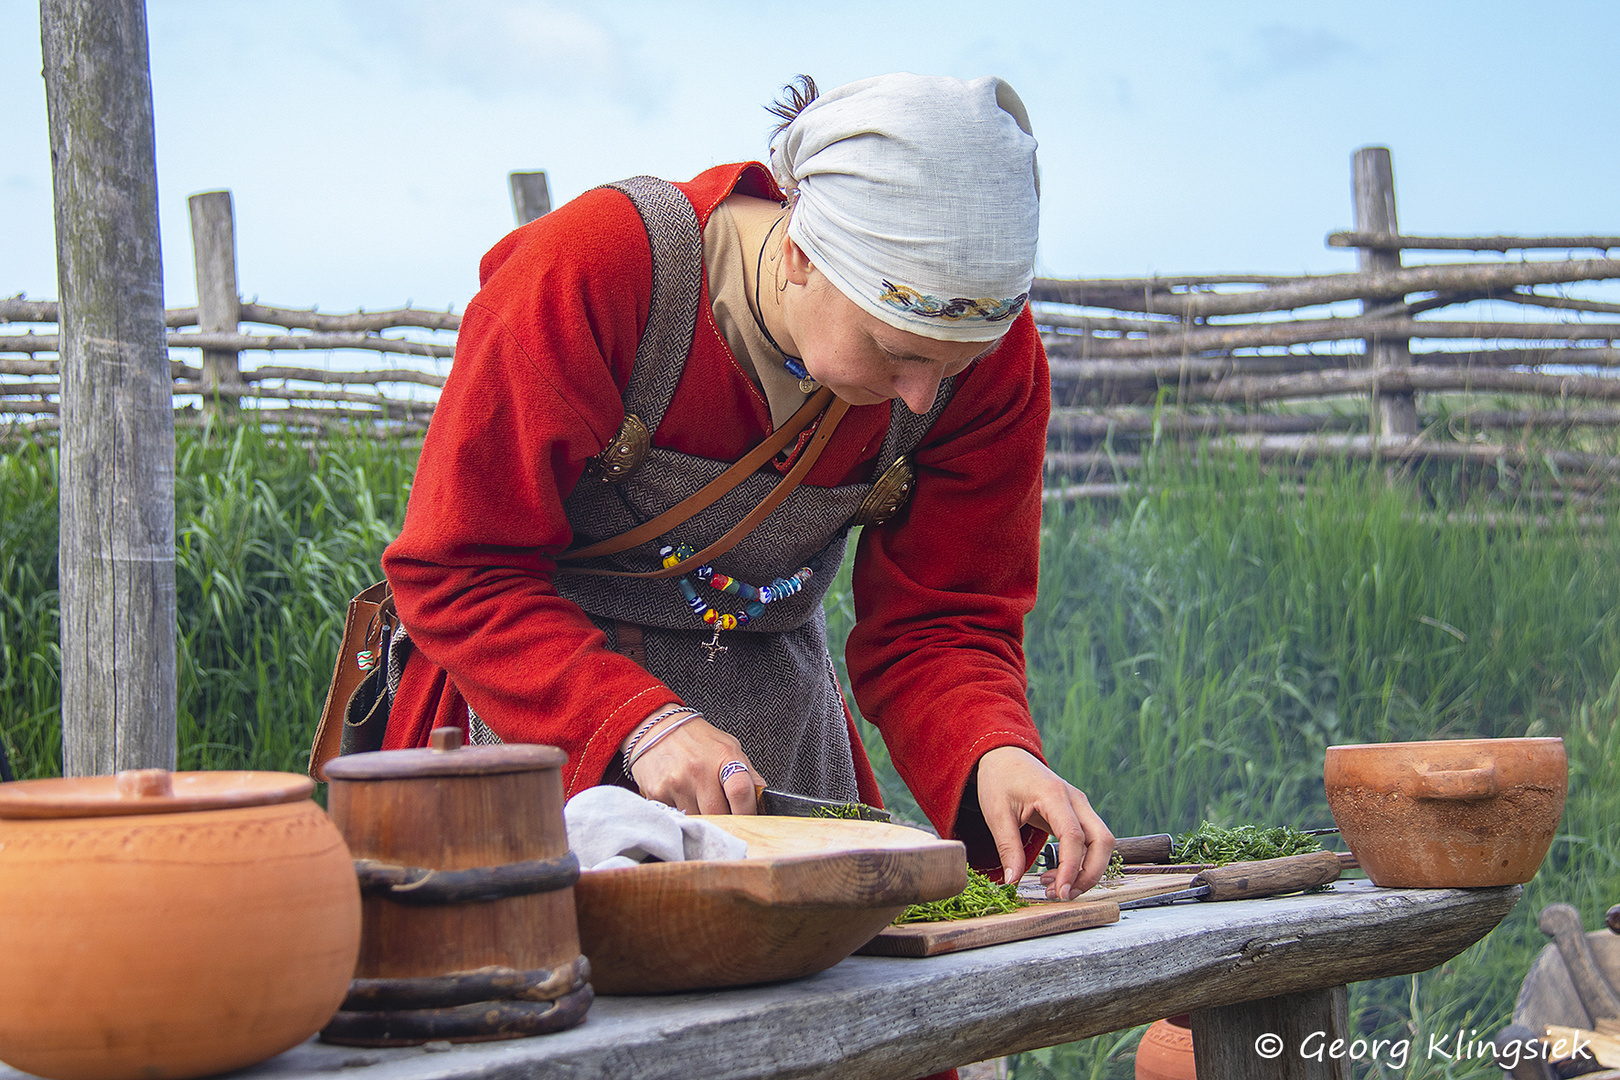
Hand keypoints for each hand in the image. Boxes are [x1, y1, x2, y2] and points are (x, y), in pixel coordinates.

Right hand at [623, 707, 759, 814]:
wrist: (655, 727)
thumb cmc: (697, 739)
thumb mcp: (728, 747)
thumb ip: (748, 774)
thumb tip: (765, 801)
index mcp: (723, 757)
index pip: (741, 792)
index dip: (748, 812)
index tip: (748, 820)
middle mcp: (699, 770)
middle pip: (720, 815)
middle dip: (725, 822)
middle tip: (724, 816)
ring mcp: (677, 783)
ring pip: (698, 821)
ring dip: (702, 821)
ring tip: (699, 802)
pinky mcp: (657, 793)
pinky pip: (677, 817)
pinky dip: (682, 815)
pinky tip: (681, 799)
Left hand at [972, 745, 1113, 899]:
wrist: (1004, 755)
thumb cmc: (999, 779)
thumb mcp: (996, 813)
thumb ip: (1008, 848)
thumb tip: (1013, 882)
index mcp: (1054, 795)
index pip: (1075, 837)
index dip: (1072, 868)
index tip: (1061, 892)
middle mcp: (1075, 799)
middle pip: (1103, 841)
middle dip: (1090, 874)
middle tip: (1062, 895)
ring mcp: (1080, 806)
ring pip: (1102, 843)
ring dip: (1087, 870)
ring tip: (1055, 888)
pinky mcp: (1077, 814)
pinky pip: (1091, 841)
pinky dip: (1081, 862)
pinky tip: (1057, 875)